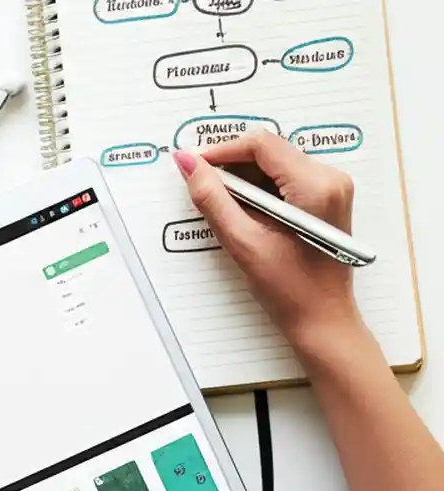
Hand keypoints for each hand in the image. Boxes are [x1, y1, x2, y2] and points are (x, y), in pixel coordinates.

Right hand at [172, 132, 362, 353]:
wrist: (323, 318)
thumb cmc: (289, 289)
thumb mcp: (242, 242)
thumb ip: (211, 198)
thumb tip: (186, 163)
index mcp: (316, 186)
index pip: (261, 145)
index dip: (221, 150)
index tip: (192, 165)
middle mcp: (330, 178)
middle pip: (269, 150)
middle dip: (231, 165)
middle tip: (203, 188)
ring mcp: (332, 187)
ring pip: (274, 163)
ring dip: (244, 179)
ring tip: (225, 208)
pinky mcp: (326, 197)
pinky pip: (285, 177)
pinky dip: (259, 189)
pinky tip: (246, 213)